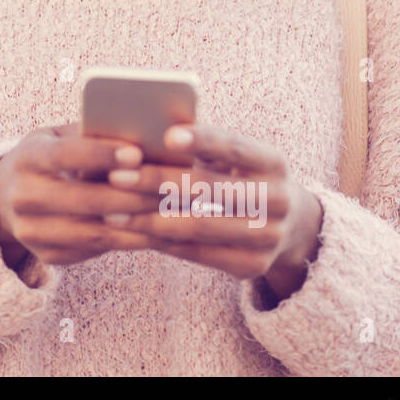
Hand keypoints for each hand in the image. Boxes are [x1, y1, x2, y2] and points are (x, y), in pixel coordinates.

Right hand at [0, 122, 167, 266]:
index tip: (137, 153)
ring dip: (140, 225)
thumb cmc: (48, 157)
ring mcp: (32, 231)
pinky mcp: (48, 255)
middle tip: (173, 189)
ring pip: (94, 232)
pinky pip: (96, 252)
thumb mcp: (57, 137)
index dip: (100, 155)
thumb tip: (142, 131)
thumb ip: (90, 135)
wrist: (5, 198)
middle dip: (134, 195)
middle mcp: (23, 197)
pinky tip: (161, 234)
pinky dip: (131, 243)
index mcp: (27, 158)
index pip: (63, 155)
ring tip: (174, 215)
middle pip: (84, 199)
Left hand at [105, 123, 323, 298]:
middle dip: (157, 181)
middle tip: (115, 176)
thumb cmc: (240, 178)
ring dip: (149, 218)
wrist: (287, 228)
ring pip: (199, 225)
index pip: (235, 147)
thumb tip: (145, 132)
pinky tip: (132, 232)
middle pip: (209, 189)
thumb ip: (202, 146)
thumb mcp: (235, 159)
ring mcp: (269, 236)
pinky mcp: (253, 267)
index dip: (203, 140)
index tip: (167, 135)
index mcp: (273, 162)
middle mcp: (278, 200)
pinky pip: (198, 254)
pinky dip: (161, 242)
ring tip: (112, 210)